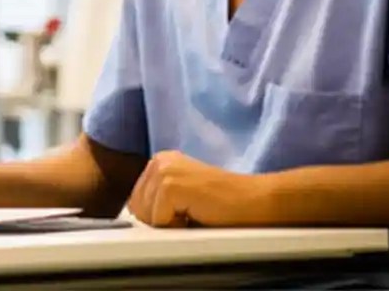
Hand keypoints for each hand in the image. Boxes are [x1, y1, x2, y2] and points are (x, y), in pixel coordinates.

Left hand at [127, 150, 269, 227]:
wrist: (256, 202)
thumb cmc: (225, 205)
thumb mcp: (183, 198)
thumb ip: (158, 201)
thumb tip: (132, 219)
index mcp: (159, 162)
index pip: (136, 203)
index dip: (157, 218)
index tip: (184, 214)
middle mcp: (158, 161)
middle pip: (137, 210)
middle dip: (161, 222)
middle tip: (192, 215)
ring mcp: (164, 171)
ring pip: (146, 217)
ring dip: (170, 226)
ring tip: (195, 214)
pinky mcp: (171, 185)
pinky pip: (158, 221)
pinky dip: (177, 228)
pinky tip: (198, 214)